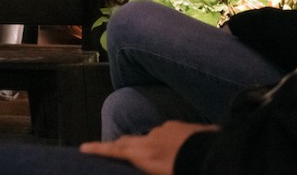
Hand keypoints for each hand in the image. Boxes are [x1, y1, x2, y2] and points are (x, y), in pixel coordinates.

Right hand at [79, 121, 217, 174]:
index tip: (83, 147)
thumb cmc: (185, 170)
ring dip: (149, 146)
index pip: (116, 150)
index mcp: (144, 154)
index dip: (98, 149)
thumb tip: (141, 159)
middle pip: (127, 140)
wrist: (214, 155)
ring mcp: (165, 130)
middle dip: (118, 145)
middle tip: (110, 148)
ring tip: (156, 157)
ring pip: (150, 137)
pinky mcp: (179, 126)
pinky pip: (167, 133)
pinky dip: (167, 141)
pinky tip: (177, 148)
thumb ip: (149, 165)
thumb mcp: (161, 173)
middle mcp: (150, 139)